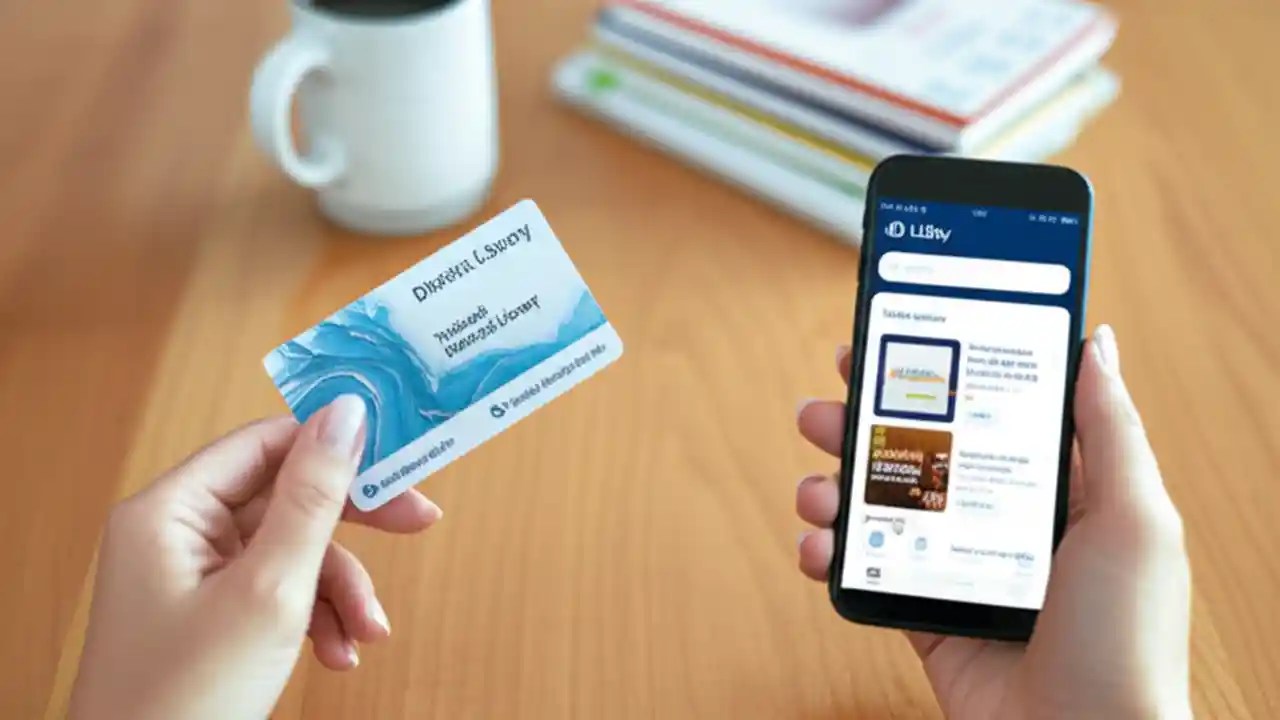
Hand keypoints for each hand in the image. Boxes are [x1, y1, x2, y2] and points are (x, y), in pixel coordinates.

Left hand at [69, 396, 442, 719]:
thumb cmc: (186, 699)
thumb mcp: (270, 590)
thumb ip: (313, 498)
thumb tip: (346, 414)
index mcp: (169, 510)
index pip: (265, 443)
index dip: (334, 444)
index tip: (398, 455)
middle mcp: (175, 533)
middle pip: (285, 497)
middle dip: (352, 528)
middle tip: (418, 524)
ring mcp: (190, 577)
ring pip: (290, 551)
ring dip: (339, 589)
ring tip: (367, 634)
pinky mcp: (208, 616)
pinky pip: (277, 590)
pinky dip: (315, 617)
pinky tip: (336, 654)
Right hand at [795, 326, 1192, 718]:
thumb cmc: (1126, 637)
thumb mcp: (1133, 519)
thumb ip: (1110, 428)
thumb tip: (1093, 342)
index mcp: (1056, 488)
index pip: (986, 409)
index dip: (937, 372)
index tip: (889, 341)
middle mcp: (999, 519)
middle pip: (917, 451)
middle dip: (862, 424)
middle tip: (825, 408)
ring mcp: (954, 564)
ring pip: (878, 505)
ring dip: (832, 487)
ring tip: (816, 490)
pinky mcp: (921, 611)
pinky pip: (863, 568)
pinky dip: (828, 554)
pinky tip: (819, 547)